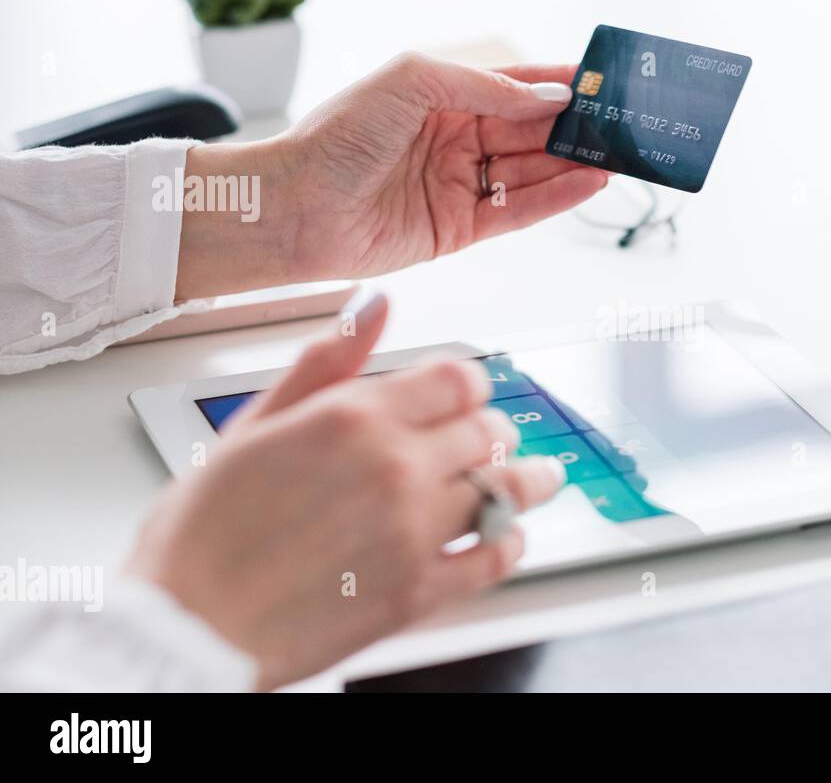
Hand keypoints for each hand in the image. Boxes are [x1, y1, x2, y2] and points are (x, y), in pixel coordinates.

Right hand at [123, 293, 565, 689]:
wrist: (184, 629)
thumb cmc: (201, 534)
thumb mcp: (253, 425)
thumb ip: (324, 361)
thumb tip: (374, 305)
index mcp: (355, 418)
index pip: (458, 378)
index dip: (468, 383)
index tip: (466, 393)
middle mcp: (396, 468)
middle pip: (486, 430)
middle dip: (490, 430)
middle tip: (490, 438)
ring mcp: (414, 532)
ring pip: (506, 489)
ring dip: (530, 479)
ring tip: (543, 477)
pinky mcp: (420, 592)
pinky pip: (496, 559)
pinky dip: (512, 544)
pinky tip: (510, 537)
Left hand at [176, 53, 606, 298]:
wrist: (295, 206)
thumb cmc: (336, 136)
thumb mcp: (413, 82)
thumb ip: (484, 87)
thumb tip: (546, 99)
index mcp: (441, 97)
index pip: (513, 87)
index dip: (556, 86)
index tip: (598, 84)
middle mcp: (454, 140)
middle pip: (530, 132)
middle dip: (575, 128)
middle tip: (621, 124)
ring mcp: (458, 185)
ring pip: (531, 172)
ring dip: (574, 163)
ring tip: (618, 155)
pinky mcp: (458, 230)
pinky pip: (517, 212)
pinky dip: (555, 198)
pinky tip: (588, 182)